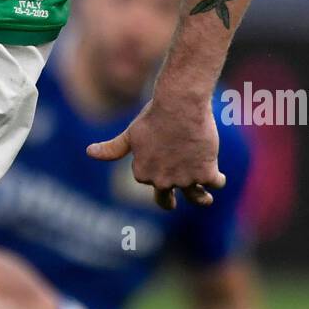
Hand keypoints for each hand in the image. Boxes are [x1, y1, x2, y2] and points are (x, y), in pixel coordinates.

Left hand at [86, 96, 224, 210]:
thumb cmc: (154, 115)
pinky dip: (217, 178)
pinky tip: (219, 175)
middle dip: (168, 201)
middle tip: (170, 203)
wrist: (179, 104)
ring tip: (205, 198)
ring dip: (201, 198)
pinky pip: (215, 183)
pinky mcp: (206, 173)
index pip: (150, 180)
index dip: (156, 170)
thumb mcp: (131, 134)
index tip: (160, 160)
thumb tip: (89, 152)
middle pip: (166, 198)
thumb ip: (113, 148)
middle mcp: (163, 181)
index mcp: (143, 173)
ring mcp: (185, 179)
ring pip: (197, 197)